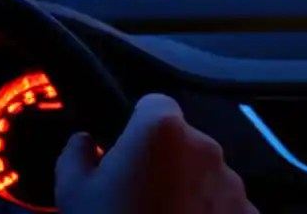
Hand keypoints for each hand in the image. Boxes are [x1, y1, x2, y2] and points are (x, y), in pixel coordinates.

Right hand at [56, 93, 256, 213]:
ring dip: (188, 191)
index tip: (124, 153)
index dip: (136, 125)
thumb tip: (85, 142)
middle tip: (137, 197)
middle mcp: (205, 148)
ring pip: (205, 176)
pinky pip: (224, 207)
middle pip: (182, 142)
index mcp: (161, 131)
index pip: (154, 104)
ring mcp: (233, 185)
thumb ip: (77, 153)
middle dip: (163, 163)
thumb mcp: (72, 192)